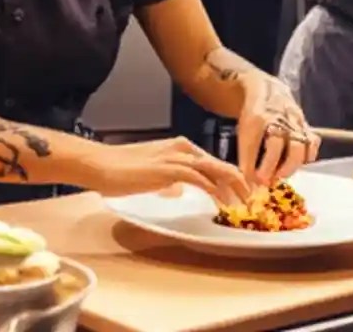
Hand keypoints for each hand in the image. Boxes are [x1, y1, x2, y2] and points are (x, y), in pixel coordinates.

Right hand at [75, 136, 248, 205]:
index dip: (231, 179)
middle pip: (221, 165)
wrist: (100, 164)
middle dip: (240, 184)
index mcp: (180, 148)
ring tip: (245, 205)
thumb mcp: (151, 174)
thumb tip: (178, 190)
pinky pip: (200, 179)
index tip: (243, 195)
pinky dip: (215, 191)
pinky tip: (222, 203)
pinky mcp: (169, 168)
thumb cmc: (120, 170)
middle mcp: (182, 148)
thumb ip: (168, 179)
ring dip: (233, 189)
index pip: (213, 163)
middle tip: (252, 201)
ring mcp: (176, 157)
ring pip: (215, 170)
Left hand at [236, 74, 319, 187]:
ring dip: (291, 166)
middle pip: (278, 143)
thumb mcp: (243, 130)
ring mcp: (294, 120)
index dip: (250, 164)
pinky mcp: (305, 123)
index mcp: (256, 117)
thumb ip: (247, 153)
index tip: (250, 178)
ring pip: (298, 144)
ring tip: (281, 176)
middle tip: (266, 180)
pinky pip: (312, 141)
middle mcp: (277, 117)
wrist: (267, 90)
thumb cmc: (253, 116)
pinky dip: (308, 156)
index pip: (252, 143)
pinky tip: (298, 164)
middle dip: (271, 165)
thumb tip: (250, 181)